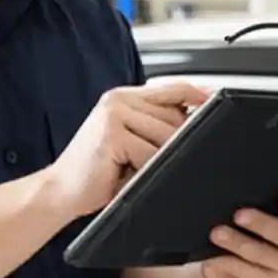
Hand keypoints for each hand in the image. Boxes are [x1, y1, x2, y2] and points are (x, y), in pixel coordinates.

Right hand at [48, 81, 209, 217]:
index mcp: (123, 98)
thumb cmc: (96, 171)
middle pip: (176, 116)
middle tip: (145, 162)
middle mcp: (118, 100)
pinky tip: (125, 173)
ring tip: (132, 168)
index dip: (198, 94)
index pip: (172, 87)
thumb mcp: (128, 142)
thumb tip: (194, 121)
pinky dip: (145, 171)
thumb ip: (154, 126)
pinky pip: (151, 155)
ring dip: (159, 160)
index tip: (217, 100)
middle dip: (175, 144)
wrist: (60, 190)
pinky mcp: (112, 134)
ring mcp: (114, 114)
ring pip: (167, 136)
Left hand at [201, 187, 277, 277]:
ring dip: (238, 247)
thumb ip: (273, 202)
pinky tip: (213, 262)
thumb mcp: (272, 211)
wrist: (241, 256)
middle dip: (263, 226)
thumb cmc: (261, 226)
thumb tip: (254, 186)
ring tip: (217, 233)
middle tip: (240, 214)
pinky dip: (225, 271)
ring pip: (261, 264)